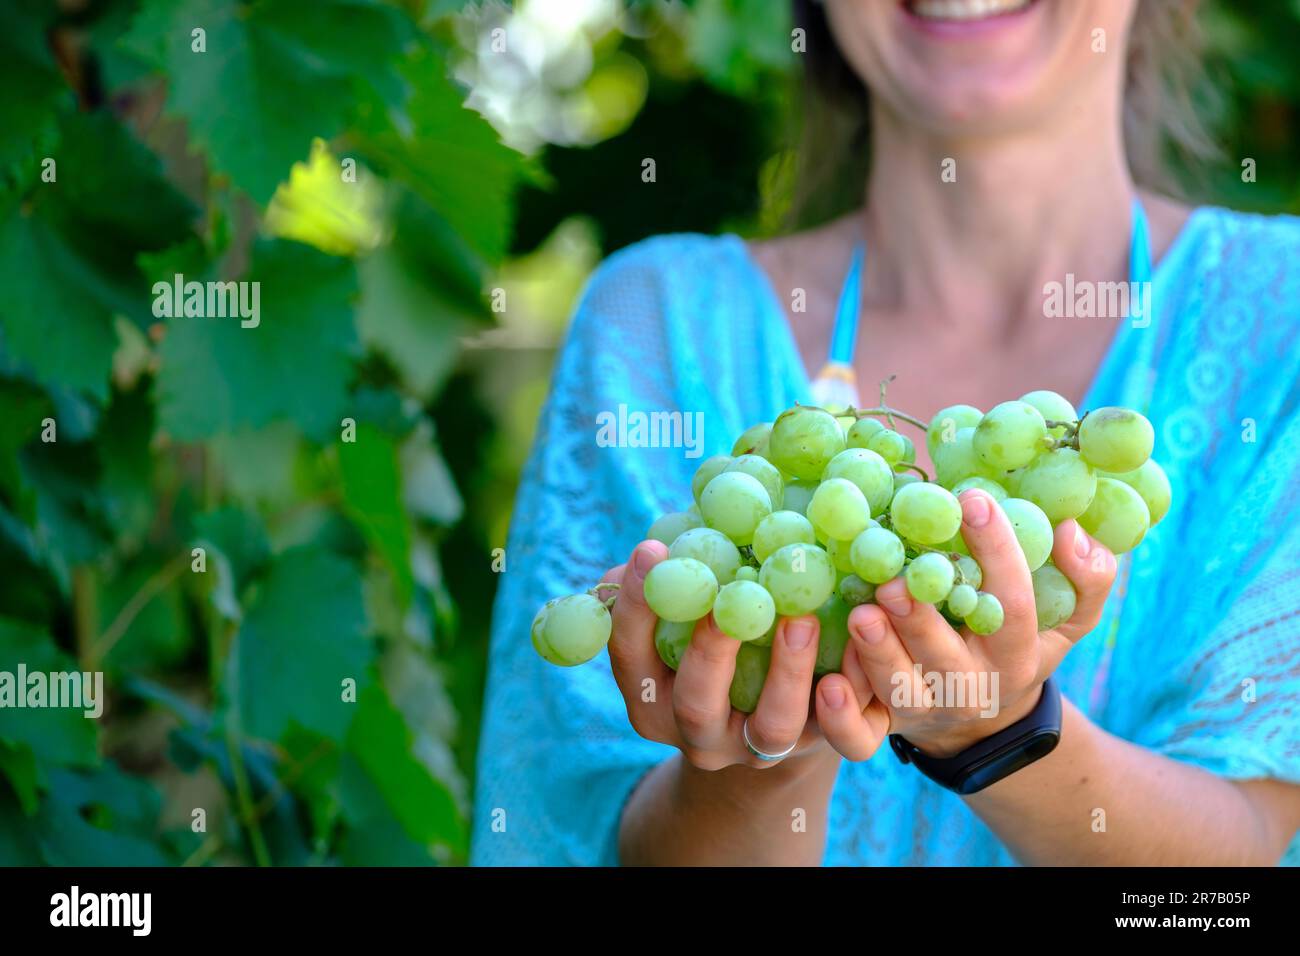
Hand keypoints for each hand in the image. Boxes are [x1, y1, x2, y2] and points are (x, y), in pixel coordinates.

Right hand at [603, 540, 890, 769]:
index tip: (650, 550)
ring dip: (788, 673)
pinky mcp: (817, 744)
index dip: (635, 606)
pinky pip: (839, 730)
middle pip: (696, 704)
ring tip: (802, 618)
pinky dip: (852, 690)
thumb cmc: (714, 623)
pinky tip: (859, 638)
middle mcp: (698, 731)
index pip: (630, 655)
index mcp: (652, 694)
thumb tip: (662, 543)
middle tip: (730, 601)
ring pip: (773, 727)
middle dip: (710, 652)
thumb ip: (671, 577)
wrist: (775, 699)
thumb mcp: (685, 605)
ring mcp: (758, 746)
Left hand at [843, 489, 1117, 758]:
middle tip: (894, 582)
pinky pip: (860, 735)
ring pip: (899, 690)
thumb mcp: (1066, 620)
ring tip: (860, 614)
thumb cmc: (1018, 646)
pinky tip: (826, 683)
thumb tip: (1069, 530)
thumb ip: (1087, 579)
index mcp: (1014, 655)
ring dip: (876, 653)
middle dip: (919, 620)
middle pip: (944, 658)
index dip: (996, 554)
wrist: (985, 724)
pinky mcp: (884, 726)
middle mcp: (968, 685)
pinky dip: (840, 715)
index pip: (1012, 605)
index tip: (973, 500)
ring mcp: (924, 708)